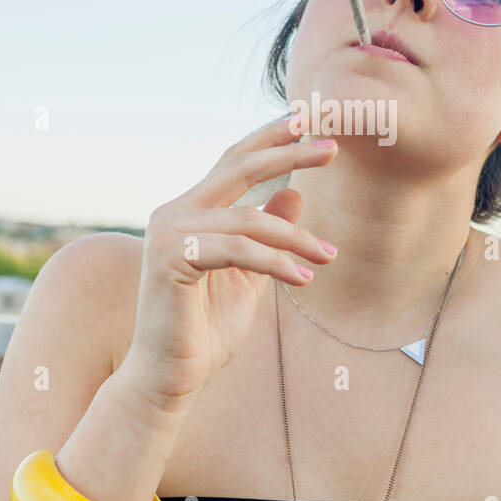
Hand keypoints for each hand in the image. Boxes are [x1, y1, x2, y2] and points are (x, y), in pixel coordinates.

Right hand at [124, 115, 337, 407]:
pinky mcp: (170, 259)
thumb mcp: (249, 275)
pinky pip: (237, 250)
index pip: (234, 162)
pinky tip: (304, 278)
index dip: (270, 139)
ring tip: (330, 255)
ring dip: (296, 237)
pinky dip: (276, 262)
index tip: (309, 122)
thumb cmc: (205, 329)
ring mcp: (167, 233)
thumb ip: (267, 233)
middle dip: (289, 155)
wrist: (169, 377)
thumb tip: (294, 192)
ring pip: (248, 218)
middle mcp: (173, 212)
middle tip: (333, 149)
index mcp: (189, 210)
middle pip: (239, 168)